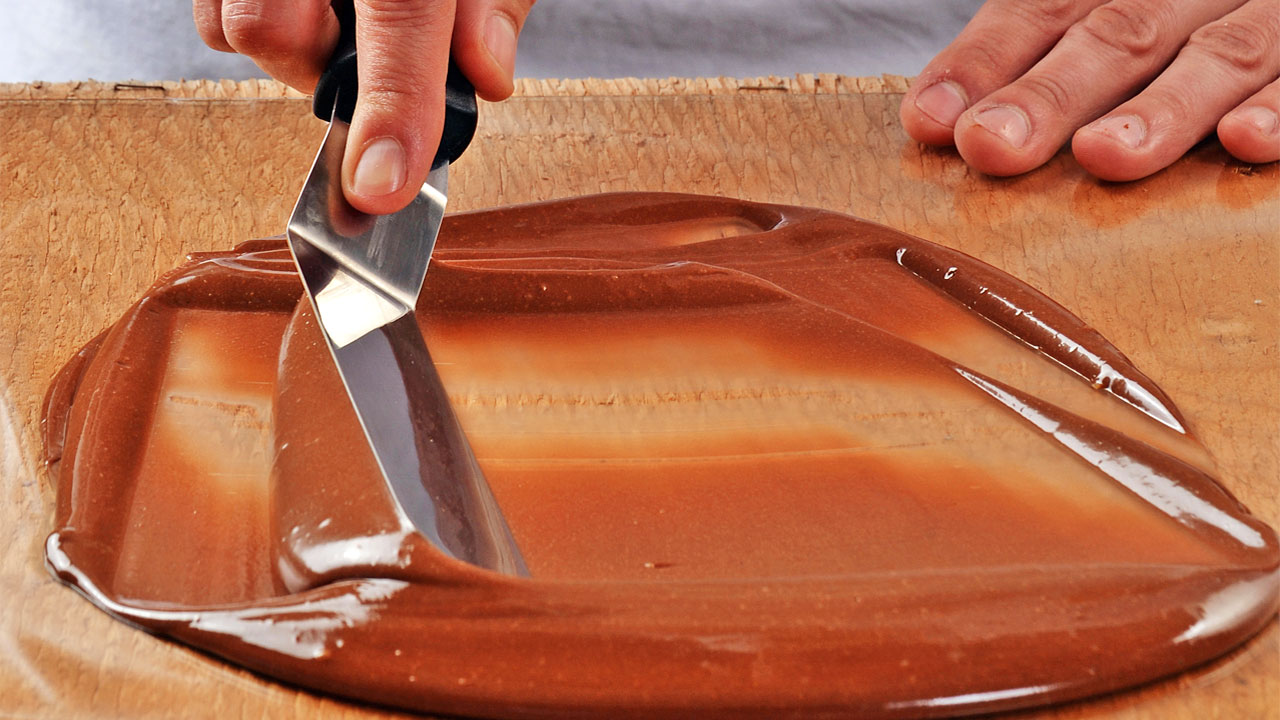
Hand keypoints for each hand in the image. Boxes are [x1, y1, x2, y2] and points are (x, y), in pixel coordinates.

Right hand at [196, 0, 534, 212]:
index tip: (379, 186)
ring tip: (341, 13)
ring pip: (234, 26)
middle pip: (275, 30)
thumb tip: (485, 74)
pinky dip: (256, 20)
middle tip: (373, 54)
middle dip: (327, 68)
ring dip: (294, 47)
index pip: (398, 14)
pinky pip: (215, 12)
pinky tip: (309, 2)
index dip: (390, 108)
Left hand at [900, 0, 1279, 180]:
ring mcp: (1259, 12)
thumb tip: (936, 119)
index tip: (931, 119)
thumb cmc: (1176, 17)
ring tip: (1105, 154)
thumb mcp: (1105, 16)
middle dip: (1050, 94)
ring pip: (1214, 56)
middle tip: (994, 145)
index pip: (1042, 7)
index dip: (984, 60)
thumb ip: (1031, 54)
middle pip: (1116, 33)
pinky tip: (1242, 140)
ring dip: (1160, 108)